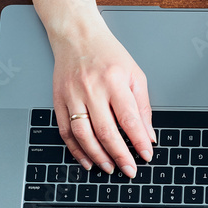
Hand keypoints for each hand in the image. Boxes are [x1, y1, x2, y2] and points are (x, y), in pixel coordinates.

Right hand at [51, 23, 156, 177]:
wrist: (77, 36)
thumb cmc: (108, 55)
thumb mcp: (134, 74)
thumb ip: (143, 106)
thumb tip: (148, 135)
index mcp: (114, 81)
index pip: (129, 119)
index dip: (138, 141)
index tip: (146, 156)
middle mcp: (92, 89)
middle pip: (105, 130)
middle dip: (120, 155)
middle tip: (129, 170)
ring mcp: (72, 95)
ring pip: (83, 134)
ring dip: (97, 156)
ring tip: (110, 168)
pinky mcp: (58, 100)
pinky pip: (65, 131)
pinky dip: (76, 150)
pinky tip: (87, 160)